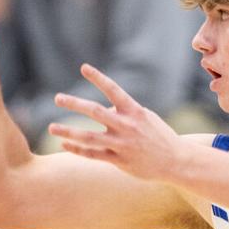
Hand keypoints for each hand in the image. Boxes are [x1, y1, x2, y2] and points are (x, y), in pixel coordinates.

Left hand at [48, 64, 183, 181]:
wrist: (177, 161)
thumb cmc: (160, 136)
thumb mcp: (146, 118)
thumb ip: (124, 112)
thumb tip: (105, 108)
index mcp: (135, 111)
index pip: (113, 90)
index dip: (98, 77)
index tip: (83, 67)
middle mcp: (127, 126)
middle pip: (95, 111)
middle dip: (75, 104)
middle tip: (58, 98)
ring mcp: (122, 144)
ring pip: (89, 137)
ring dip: (69, 131)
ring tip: (51, 127)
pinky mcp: (120, 161)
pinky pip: (94, 155)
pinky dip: (77, 149)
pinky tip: (65, 144)